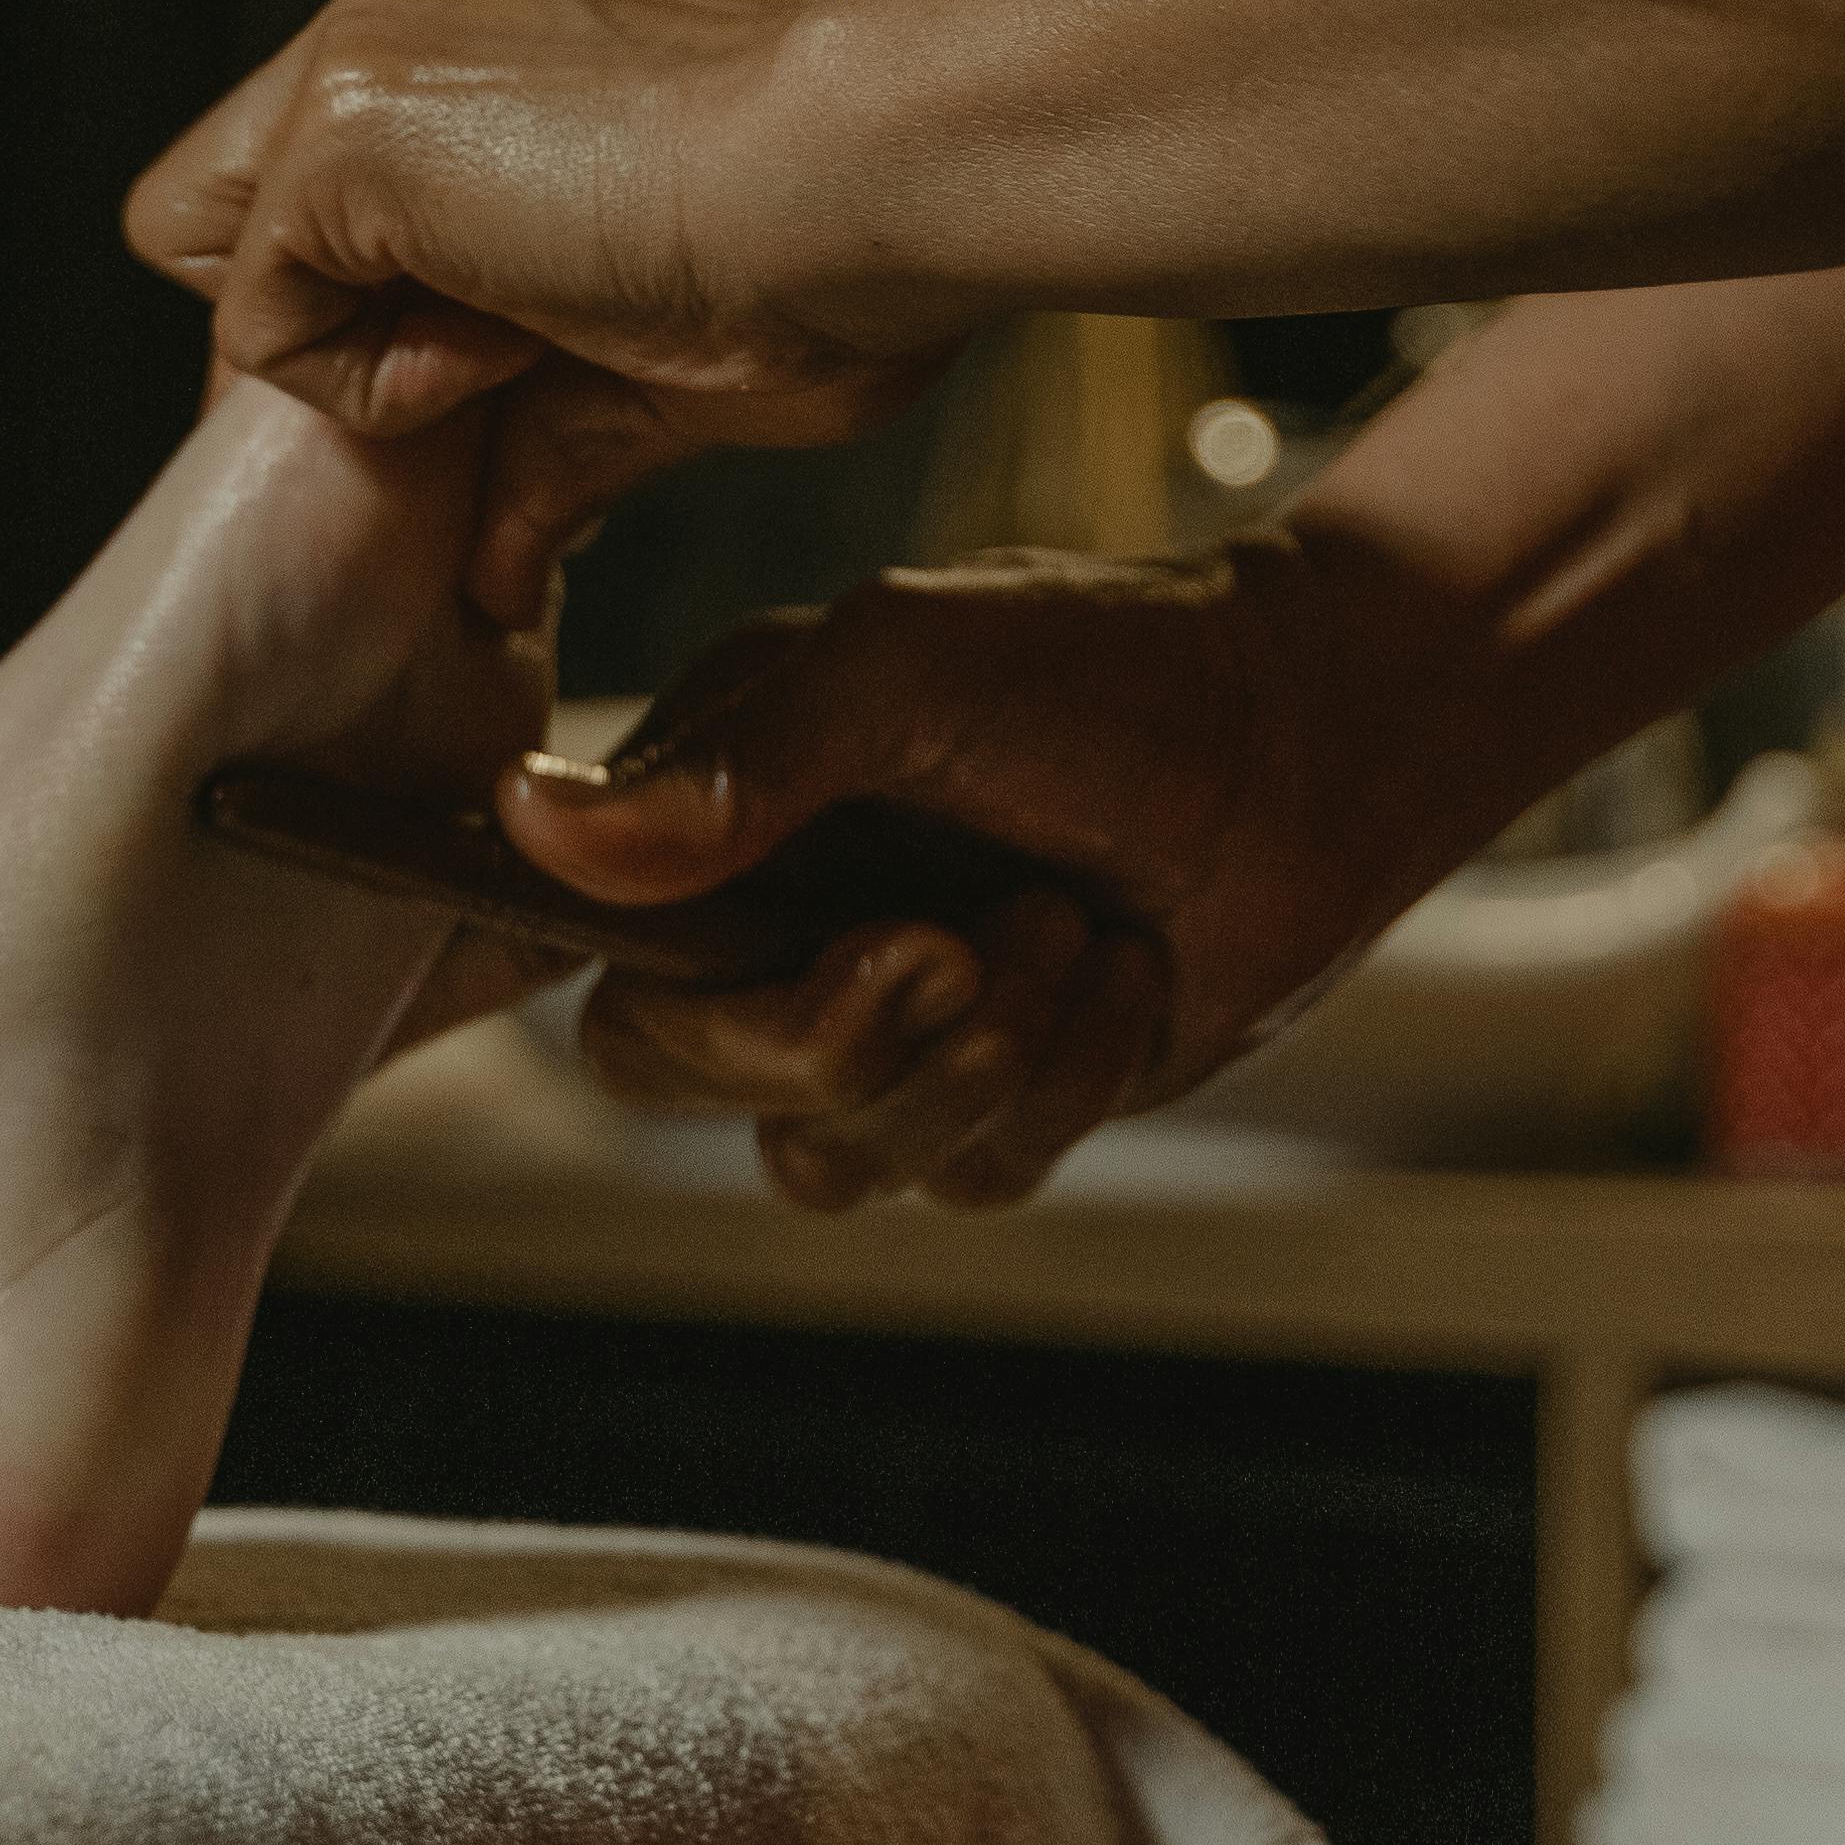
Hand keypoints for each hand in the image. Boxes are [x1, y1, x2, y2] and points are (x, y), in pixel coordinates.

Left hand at [126, 0, 954, 587]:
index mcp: (521, 9)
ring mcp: (373, 44)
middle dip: (338, 308)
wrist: (882, 171)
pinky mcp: (342, 128)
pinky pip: (258, 308)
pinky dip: (362, 376)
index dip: (389, 282)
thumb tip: (502, 577)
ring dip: (356, 335)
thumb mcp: (671, 332)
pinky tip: (512, 346)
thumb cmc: (848, 250)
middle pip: (252, 184)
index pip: (351, 157)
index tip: (524, 347)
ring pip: (223, 238)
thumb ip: (552, 422)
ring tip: (525, 346)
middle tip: (492, 374)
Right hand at [493, 533, 1422, 1210]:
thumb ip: (735, 761)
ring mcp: (883, 1016)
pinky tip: (1123, 976)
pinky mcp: (991, 1095)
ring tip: (1068, 928)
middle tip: (953, 944)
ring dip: (972, 1058)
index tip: (840, 938)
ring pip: (828, 1157)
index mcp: (724, 799)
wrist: (1314, 740)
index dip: (671, 997)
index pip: (598, 958)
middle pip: (687, 1081)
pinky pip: (965, 1176)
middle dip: (829, 1039)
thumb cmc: (1109, 667)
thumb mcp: (910, 670)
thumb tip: (530, 818)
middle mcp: (778, 917)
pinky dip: (1061, 1080)